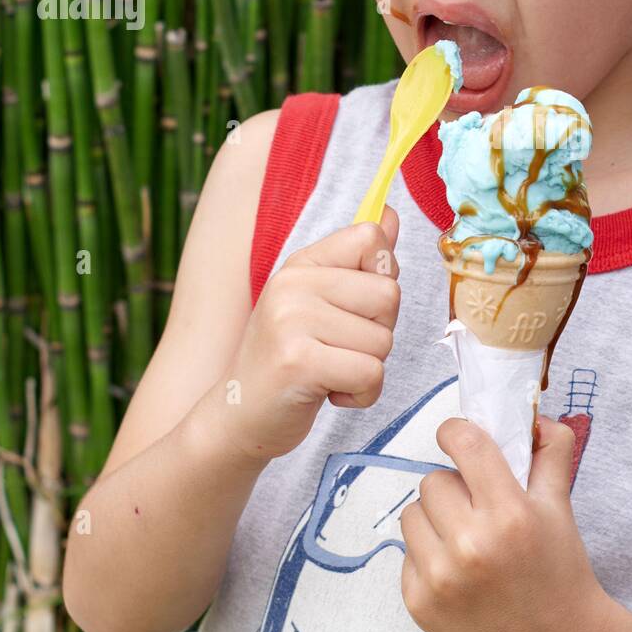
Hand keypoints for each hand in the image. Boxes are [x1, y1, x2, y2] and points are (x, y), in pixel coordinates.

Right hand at [213, 206, 401, 463]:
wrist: (238, 417)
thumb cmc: (288, 359)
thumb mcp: (318, 301)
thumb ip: (358, 261)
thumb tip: (392, 215)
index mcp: (301, 264)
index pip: (371, 236)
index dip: (382, 276)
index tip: (356, 306)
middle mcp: (293, 285)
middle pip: (389, 293)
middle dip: (378, 332)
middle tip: (339, 348)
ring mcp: (292, 321)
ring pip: (383, 340)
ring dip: (368, 367)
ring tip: (330, 370)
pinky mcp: (298, 362)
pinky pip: (371, 373)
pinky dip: (362, 393)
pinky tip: (330, 392)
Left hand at [399, 413, 609, 631]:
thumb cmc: (560, 567)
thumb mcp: (561, 503)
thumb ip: (550, 448)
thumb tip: (532, 414)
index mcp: (509, 514)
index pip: (464, 444)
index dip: (456, 432)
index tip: (458, 438)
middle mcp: (470, 545)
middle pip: (433, 480)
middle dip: (455, 487)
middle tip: (478, 508)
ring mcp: (439, 578)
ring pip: (412, 513)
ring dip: (435, 519)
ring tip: (465, 539)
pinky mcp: (418, 604)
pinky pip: (406, 552)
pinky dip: (427, 555)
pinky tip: (457, 572)